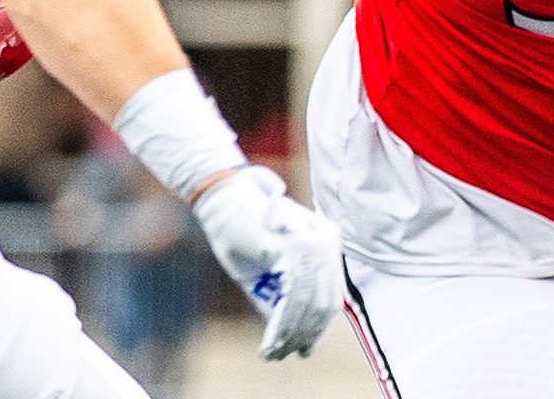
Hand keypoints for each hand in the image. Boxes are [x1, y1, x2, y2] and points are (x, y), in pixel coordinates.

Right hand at [191, 165, 343, 360]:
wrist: (222, 198)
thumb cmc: (242, 229)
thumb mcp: (265, 267)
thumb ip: (280, 291)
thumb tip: (288, 328)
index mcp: (326, 241)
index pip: (330, 293)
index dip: (317, 326)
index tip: (303, 348)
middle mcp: (325, 241)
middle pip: (324, 302)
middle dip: (306, 334)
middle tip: (289, 355)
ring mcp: (311, 243)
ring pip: (309, 303)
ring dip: (291, 334)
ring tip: (276, 352)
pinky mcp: (290, 248)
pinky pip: (292, 296)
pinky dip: (282, 324)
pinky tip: (271, 341)